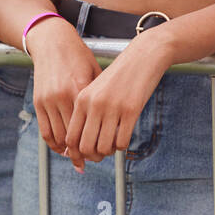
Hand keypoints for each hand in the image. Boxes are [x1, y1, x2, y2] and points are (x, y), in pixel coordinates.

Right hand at [29, 18, 102, 169]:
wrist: (53, 42)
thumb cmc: (79, 57)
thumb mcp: (95, 73)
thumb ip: (101, 96)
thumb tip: (115, 119)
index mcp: (82, 90)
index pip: (90, 126)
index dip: (98, 143)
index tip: (106, 153)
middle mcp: (63, 97)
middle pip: (74, 137)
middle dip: (84, 152)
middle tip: (94, 160)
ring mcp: (49, 100)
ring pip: (59, 138)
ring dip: (68, 151)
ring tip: (80, 158)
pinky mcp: (39, 102)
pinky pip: (45, 131)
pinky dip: (54, 144)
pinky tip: (64, 149)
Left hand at [65, 33, 170, 167]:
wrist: (143, 56)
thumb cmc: (120, 75)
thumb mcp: (97, 90)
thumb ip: (87, 111)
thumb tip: (83, 143)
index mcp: (82, 99)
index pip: (71, 138)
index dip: (76, 153)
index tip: (83, 158)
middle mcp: (94, 104)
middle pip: (85, 147)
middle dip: (92, 157)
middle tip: (100, 154)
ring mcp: (113, 107)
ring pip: (104, 147)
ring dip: (108, 152)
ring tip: (113, 145)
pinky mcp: (131, 110)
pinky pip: (122, 141)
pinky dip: (122, 146)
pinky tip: (124, 138)